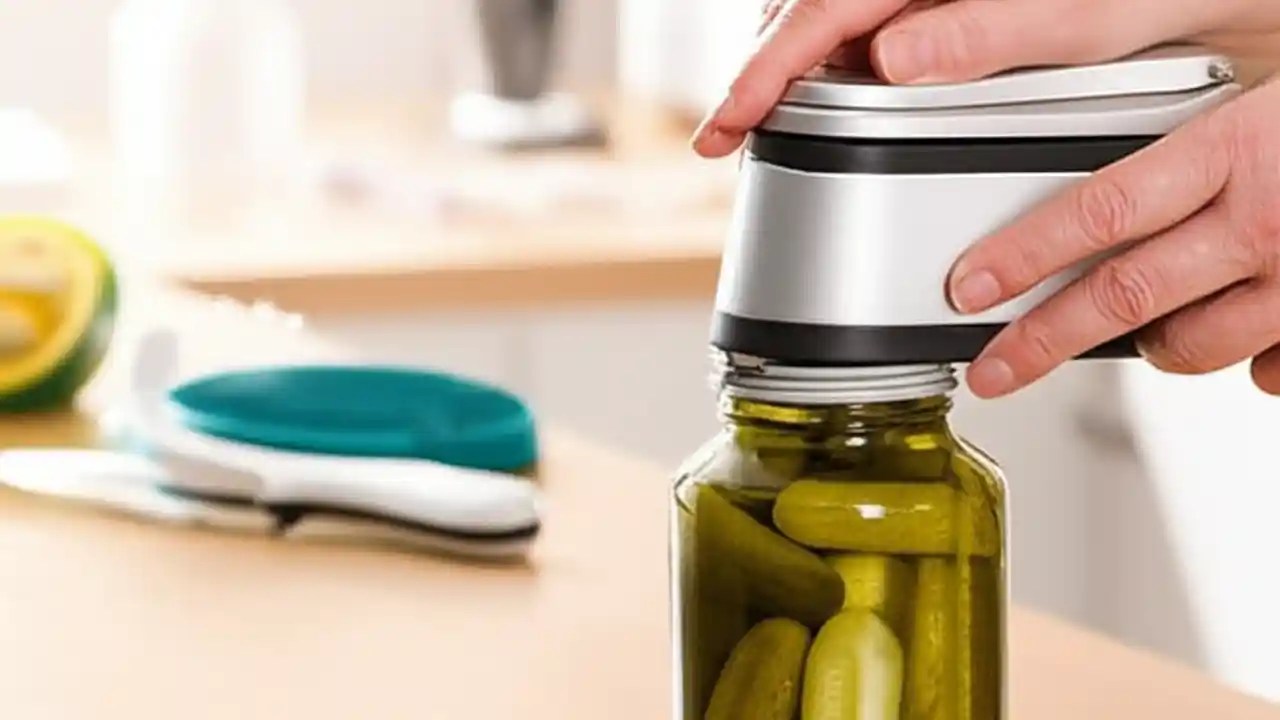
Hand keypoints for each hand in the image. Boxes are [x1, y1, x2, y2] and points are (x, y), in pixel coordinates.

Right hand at [693, 0, 1279, 157]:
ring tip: (765, 116)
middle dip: (763, 71)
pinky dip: (842, 57)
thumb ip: (998, 27)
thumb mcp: (1108, 12)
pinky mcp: (971, 0)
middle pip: (817, 4)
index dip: (767, 70)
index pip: (828, 7)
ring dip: (795, 63)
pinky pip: (881, 19)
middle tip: (728, 133)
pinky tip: (836, 85)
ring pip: (841, 10)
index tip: (727, 122)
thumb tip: (891, 53)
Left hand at [953, 79, 1279, 396]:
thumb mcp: (1270, 107)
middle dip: (1043, 340)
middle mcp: (1265, 223)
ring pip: (1188, 345)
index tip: (972, 285)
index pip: (1100, 210)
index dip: (1022, 254)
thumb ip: (1200, 144)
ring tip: (1138, 327)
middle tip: (994, 368)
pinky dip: (1236, 357)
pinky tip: (1233, 329)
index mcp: (1237, 151)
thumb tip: (1127, 174)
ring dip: (1149, 344)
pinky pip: (1261, 369)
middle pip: (1124, 296)